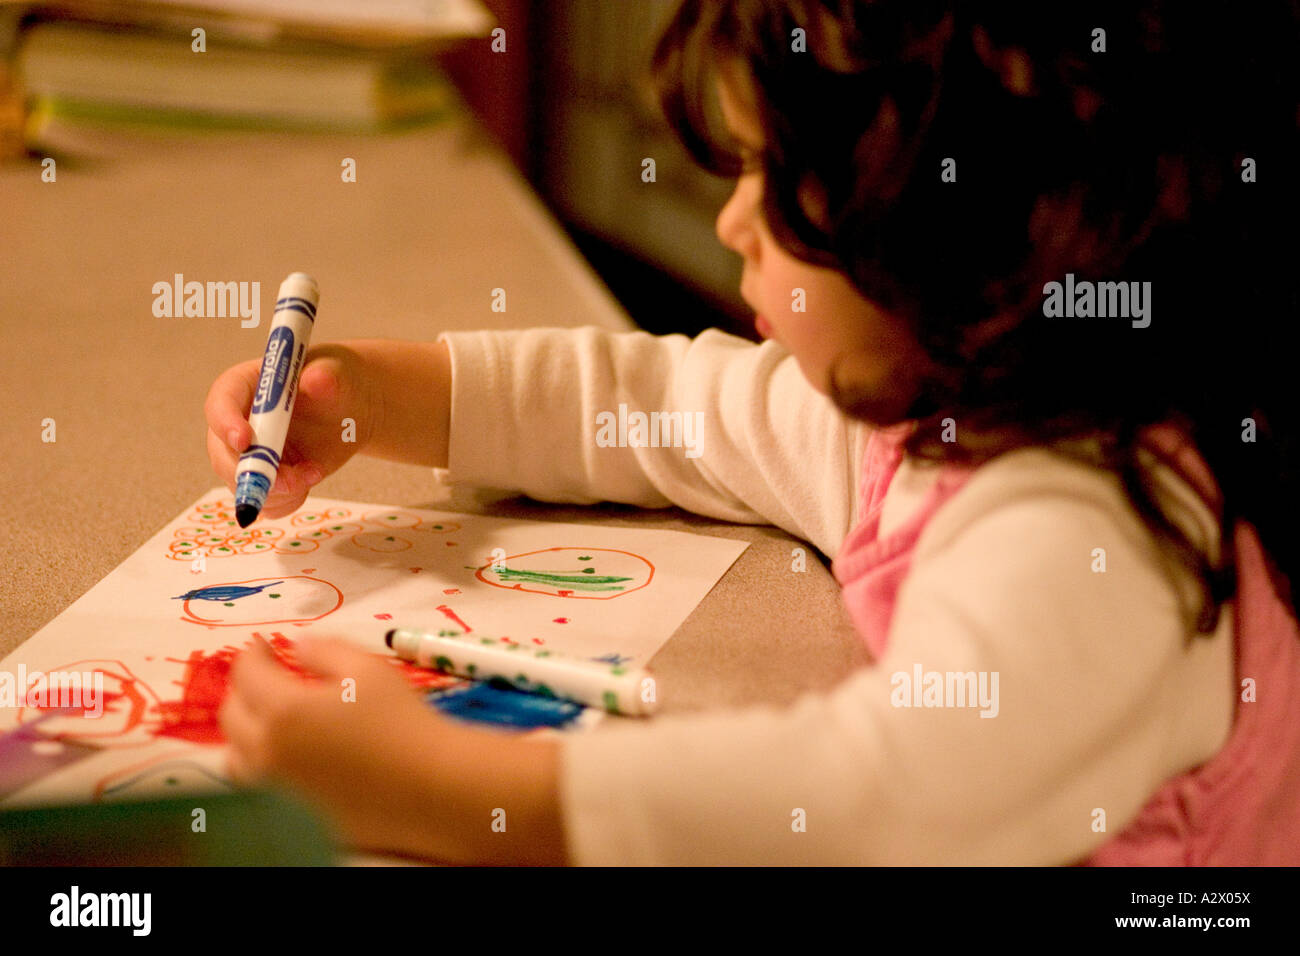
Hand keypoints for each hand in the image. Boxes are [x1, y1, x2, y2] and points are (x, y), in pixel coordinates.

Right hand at [204, 344, 374, 518]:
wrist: (347, 410)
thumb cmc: (335, 382)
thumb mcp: (335, 373)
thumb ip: (325, 376)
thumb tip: (317, 380)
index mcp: (244, 386)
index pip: (221, 403)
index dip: (226, 423)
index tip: (245, 440)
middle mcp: (237, 422)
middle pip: (223, 454)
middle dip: (255, 473)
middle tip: (292, 481)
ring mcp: (248, 454)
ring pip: (242, 484)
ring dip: (276, 490)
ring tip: (314, 472)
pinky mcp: (265, 477)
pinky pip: (264, 502)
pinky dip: (287, 500)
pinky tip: (310, 479)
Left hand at [219, 635, 457, 859]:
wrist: (428, 785)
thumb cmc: (400, 720)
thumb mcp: (367, 668)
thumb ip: (324, 650)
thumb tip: (298, 646)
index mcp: (283, 711)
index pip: (247, 675)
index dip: (253, 653)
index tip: (264, 643)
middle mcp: (268, 751)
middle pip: (231, 715)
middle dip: (244, 687)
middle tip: (267, 672)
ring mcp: (278, 786)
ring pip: (235, 755)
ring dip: (243, 728)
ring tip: (267, 715)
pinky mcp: (293, 808)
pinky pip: (258, 782)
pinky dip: (258, 760)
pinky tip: (284, 752)